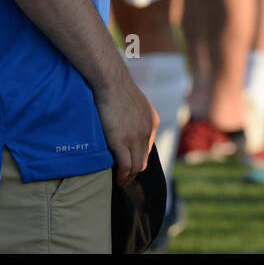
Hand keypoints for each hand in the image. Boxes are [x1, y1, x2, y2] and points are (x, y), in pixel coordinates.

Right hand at [94, 69, 158, 186]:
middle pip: (143, 161)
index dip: (138, 159)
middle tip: (125, 179)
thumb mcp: (134, 102)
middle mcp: (147, 132)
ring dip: (128, 178)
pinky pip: (125, 166)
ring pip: (137, 167)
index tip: (129, 166)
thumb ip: (135, 114)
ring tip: (120, 182)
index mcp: (152, 122)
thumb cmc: (117, 87)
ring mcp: (135, 138)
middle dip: (135, 172)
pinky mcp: (121, 142)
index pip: (147, 148)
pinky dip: (122, 175)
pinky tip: (116, 179)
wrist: (112, 81)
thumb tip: (127, 121)